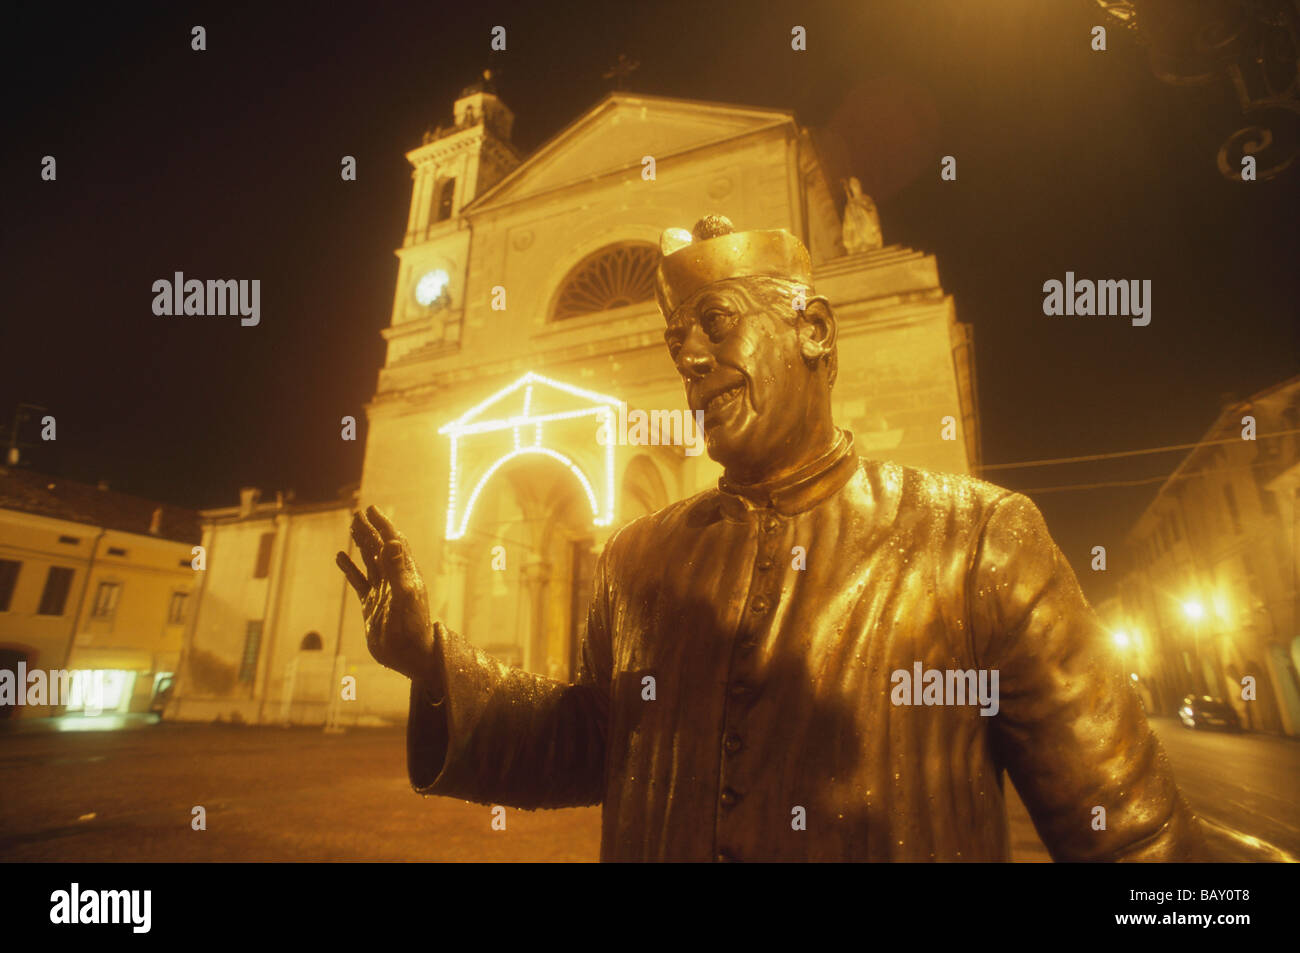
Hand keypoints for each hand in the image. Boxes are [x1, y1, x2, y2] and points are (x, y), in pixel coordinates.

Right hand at [335, 506, 440, 689]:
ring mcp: (382, 591)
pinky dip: (350, 567)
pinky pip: (359, 580)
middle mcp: (394, 579)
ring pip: (369, 561)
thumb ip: (397, 568)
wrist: (410, 657)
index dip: (383, 525)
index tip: (372, 509)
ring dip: (361, 543)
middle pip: (380, 548)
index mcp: (405, 573)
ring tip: (352, 527)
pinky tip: (340, 556)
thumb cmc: (412, 628)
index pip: (393, 542)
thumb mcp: (404, 596)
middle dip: (370, 530)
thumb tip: (393, 540)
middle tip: (358, 513)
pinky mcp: (371, 605)